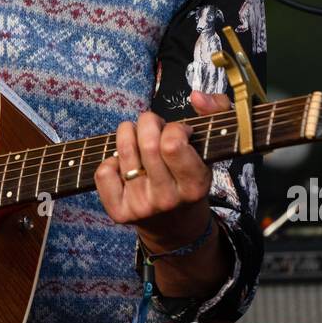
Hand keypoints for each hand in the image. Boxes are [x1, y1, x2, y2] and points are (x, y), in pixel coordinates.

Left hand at [95, 90, 232, 248]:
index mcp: (195, 184)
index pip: (172, 144)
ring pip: (123, 151)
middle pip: (147, 143)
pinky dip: (110, 159)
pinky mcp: (120, 212)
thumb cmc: (192, 175)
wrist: (176, 226)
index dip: (173, 128)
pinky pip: (104, 172)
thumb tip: (197, 96)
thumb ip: (218, 110)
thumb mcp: (211, 146)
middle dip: (148, 122)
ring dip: (127, 132)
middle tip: (152, 126)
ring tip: (136, 137)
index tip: (178, 132)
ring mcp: (142, 207)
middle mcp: (168, 199)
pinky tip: (124, 163)